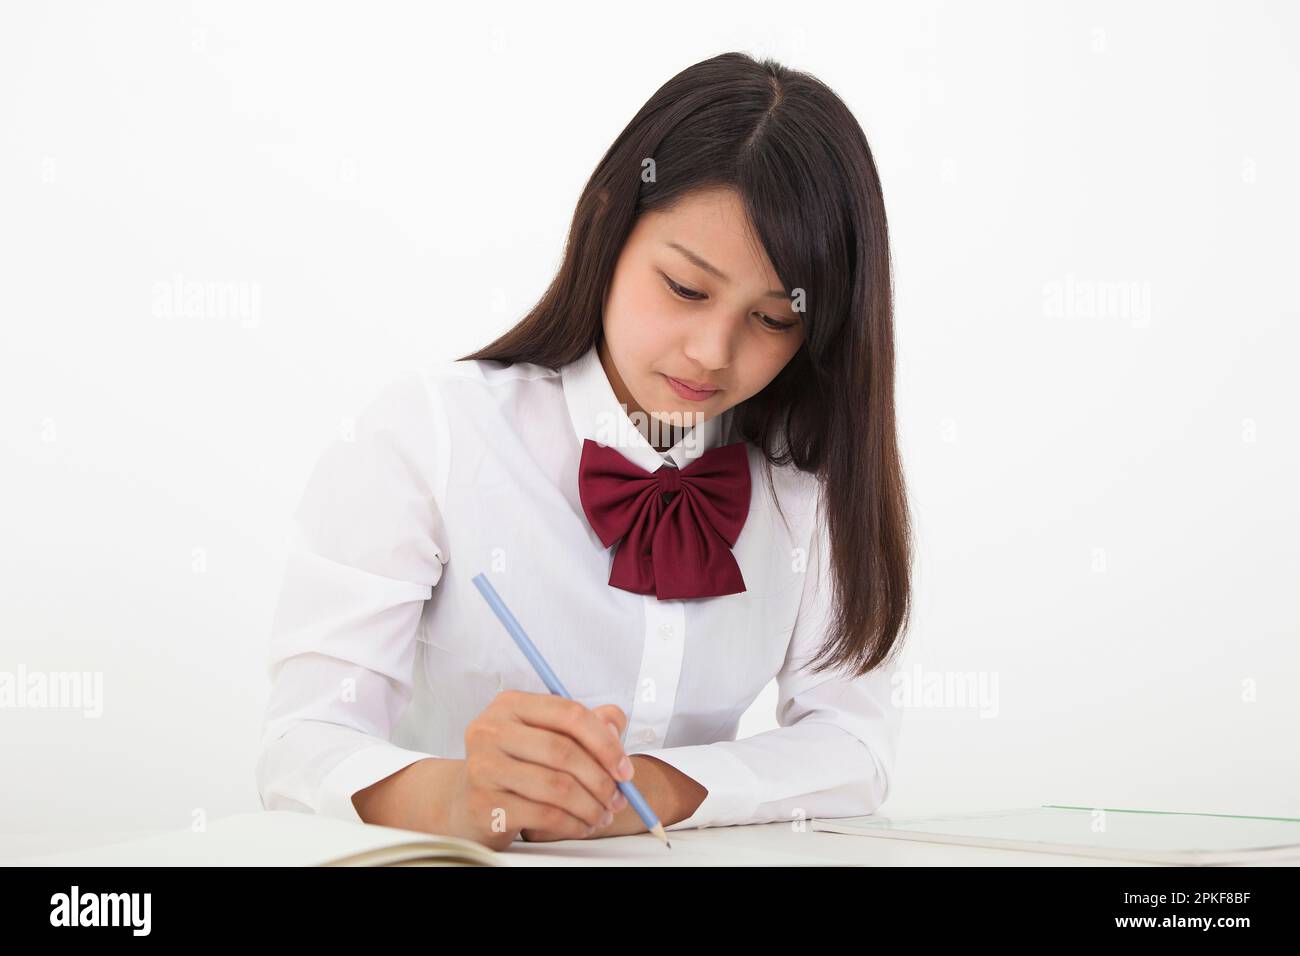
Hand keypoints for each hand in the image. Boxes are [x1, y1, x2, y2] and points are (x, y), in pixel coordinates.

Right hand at [437, 691, 632, 850]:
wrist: (468, 803)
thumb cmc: (517, 765)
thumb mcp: (549, 736)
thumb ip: (586, 723)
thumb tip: (614, 724)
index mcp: (510, 704)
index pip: (569, 714)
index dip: (605, 742)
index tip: (625, 768)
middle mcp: (490, 730)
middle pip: (564, 752)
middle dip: (601, 780)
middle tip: (619, 797)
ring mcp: (483, 767)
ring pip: (557, 787)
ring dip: (591, 806)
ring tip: (602, 813)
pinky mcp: (483, 803)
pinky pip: (544, 815)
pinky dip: (573, 824)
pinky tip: (581, 825)